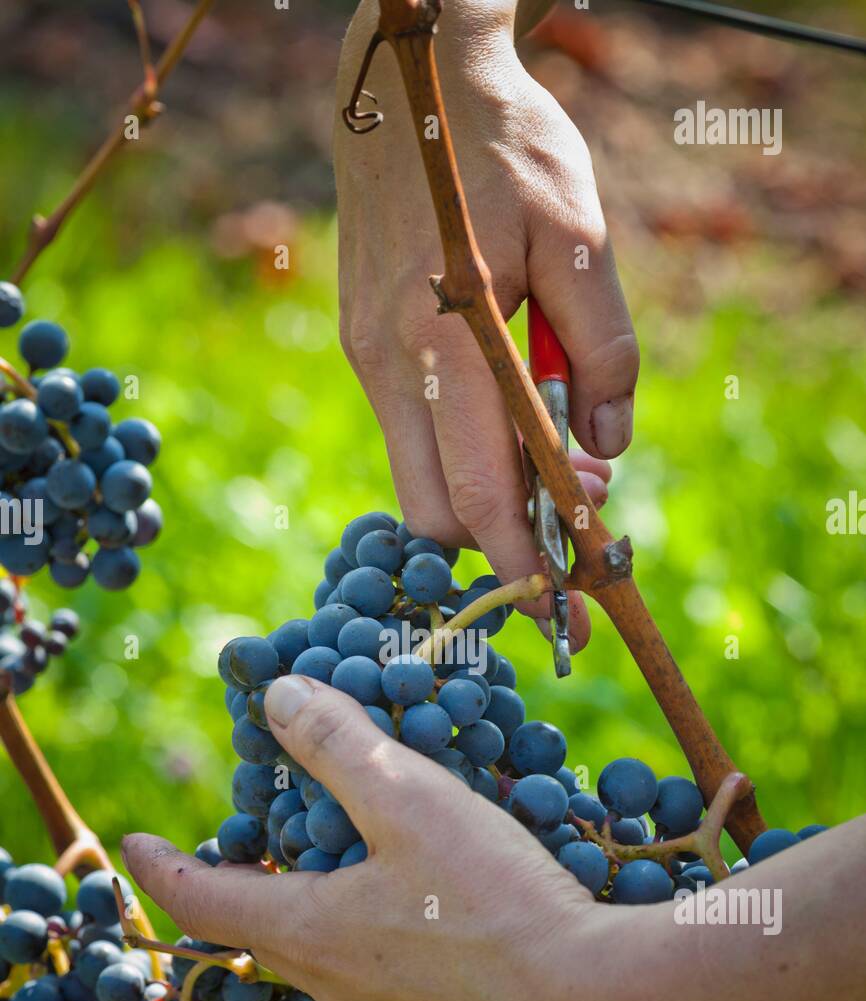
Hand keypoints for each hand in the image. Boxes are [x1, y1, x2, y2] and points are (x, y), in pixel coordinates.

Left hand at [123, 677, 865, 1000]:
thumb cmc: (495, 902)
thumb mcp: (412, 800)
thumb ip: (340, 746)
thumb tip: (278, 698)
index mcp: (306, 931)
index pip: (203, 897)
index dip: (161, 864)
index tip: (131, 842)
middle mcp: (333, 982)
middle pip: (261, 925)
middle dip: (245, 876)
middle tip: (253, 830)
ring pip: (322, 945)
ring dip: (313, 896)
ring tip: (337, 849)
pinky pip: (376, 962)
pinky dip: (370, 917)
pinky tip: (423, 890)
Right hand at [334, 0, 638, 648]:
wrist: (407, 84)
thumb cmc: (505, 149)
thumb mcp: (580, 235)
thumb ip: (600, 351)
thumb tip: (604, 448)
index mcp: (442, 336)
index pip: (476, 489)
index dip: (516, 559)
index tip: (555, 604)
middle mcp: (387, 360)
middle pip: (434, 510)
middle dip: (498, 542)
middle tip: (570, 516)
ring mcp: (364, 355)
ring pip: (418, 478)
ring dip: (482, 495)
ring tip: (549, 452)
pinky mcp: (361, 345)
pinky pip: (410, 434)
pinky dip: (461, 451)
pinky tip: (505, 410)